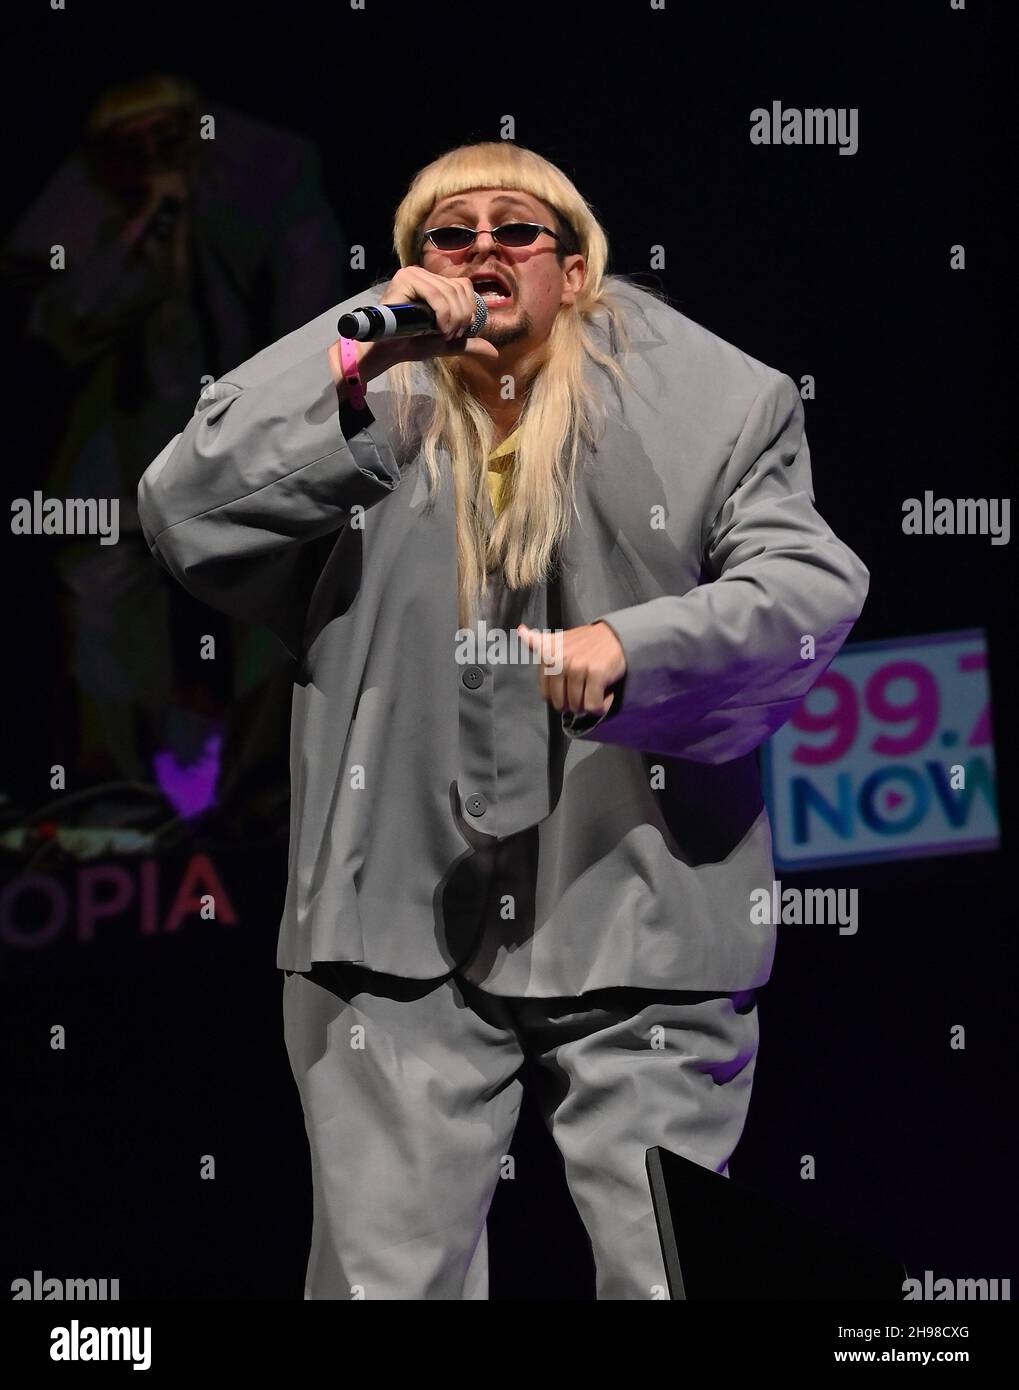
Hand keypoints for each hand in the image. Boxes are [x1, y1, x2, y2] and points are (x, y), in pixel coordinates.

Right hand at [350, 266, 500, 383]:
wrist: (390, 351)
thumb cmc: (413, 343)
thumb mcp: (448, 343)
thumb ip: (469, 343)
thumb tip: (494, 353)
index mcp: (434, 283)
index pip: (464, 286)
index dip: (469, 309)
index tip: (459, 332)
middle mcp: (424, 274)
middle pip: (459, 288)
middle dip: (462, 317)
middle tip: (451, 335)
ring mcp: (413, 274)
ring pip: (449, 293)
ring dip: (453, 319)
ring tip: (443, 335)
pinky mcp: (405, 280)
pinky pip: (435, 295)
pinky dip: (442, 315)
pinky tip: (437, 328)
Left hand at [516, 621, 626, 717]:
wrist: (615, 636)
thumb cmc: (585, 642)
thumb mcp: (559, 640)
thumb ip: (537, 641)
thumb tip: (520, 631)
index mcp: (546, 654)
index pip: (546, 695)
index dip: (560, 697)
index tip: (571, 687)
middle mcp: (559, 660)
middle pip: (561, 703)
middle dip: (573, 704)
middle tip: (585, 690)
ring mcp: (577, 666)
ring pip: (577, 706)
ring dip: (588, 705)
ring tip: (595, 689)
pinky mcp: (596, 673)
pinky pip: (593, 706)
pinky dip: (602, 706)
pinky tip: (605, 693)